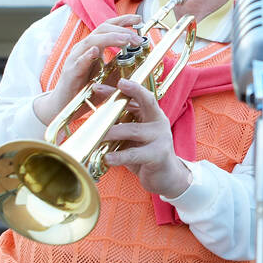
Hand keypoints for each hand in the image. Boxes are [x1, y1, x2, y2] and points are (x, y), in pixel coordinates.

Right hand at [34, 14, 144, 127]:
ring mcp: (75, 59)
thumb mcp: (108, 75)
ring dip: (110, 39)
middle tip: (137, 38)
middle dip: (121, 30)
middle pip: (101, 30)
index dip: (123, 20)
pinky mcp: (71, 72)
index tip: (139, 18)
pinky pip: (79, 61)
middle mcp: (83, 49)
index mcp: (93, 47)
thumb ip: (120, 65)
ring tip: (126, 40)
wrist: (64, 105)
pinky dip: (88, 56)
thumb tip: (139, 58)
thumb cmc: (86, 89)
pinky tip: (96, 52)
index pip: (108, 27)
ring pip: (92, 41)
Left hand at [101, 79, 192, 198]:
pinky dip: (119, 156)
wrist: (167, 177)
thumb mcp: (134, 137)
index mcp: (153, 115)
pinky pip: (135, 154)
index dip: (125, 88)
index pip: (140, 96)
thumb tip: (96, 118)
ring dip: (111, 132)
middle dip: (120, 98)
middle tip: (98, 97)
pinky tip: (107, 158)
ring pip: (133, 130)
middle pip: (144, 102)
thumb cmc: (147, 154)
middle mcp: (159, 122)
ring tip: (95, 136)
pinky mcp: (158, 155)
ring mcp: (161, 138)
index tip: (102, 86)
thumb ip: (121, 125)